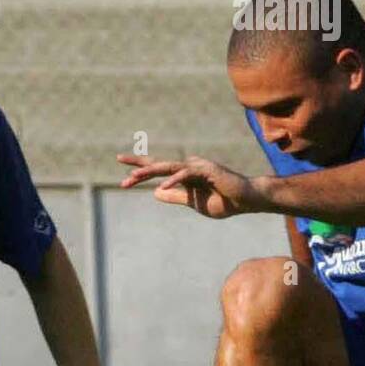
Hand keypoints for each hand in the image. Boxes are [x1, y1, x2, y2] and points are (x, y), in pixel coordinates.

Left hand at [117, 153, 259, 218]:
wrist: (245, 201)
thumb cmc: (222, 201)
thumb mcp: (192, 203)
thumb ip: (175, 197)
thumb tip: (155, 193)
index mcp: (184, 175)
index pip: (159, 169)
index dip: (141, 168)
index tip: (122, 171)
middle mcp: (188, 167)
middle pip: (159, 165)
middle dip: (139, 167)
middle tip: (119, 162)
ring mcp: (198, 167)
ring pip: (169, 167)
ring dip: (150, 171)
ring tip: (133, 177)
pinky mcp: (207, 171)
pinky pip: (186, 175)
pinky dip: (173, 181)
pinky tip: (160, 188)